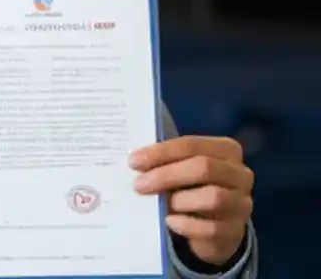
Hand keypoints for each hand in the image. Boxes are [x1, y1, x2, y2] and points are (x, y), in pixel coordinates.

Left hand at [130, 136, 253, 266]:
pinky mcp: (235, 231)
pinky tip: (170, 222)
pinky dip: (186, 225)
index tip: (134, 161)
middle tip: (139, 185)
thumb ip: (167, 162)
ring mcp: (241, 204)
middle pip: (204, 168)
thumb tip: (137, 162)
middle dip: (167, 175)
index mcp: (226, 150)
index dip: (162, 152)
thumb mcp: (182, 169)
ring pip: (213, 197)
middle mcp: (240, 175)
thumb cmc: (193, 187)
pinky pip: (211, 228)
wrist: (214, 226)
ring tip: (160, 204)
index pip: (192, 145)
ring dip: (179, 200)